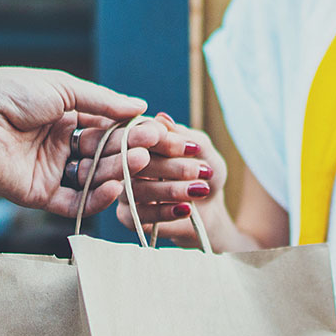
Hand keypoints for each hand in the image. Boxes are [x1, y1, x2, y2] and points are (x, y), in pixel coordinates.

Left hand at [0, 68, 199, 216]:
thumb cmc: (10, 93)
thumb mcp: (62, 88)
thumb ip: (102, 101)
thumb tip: (140, 105)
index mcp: (66, 118)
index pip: (107, 129)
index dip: (131, 132)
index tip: (157, 132)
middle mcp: (61, 146)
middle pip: (104, 155)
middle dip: (128, 153)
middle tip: (152, 150)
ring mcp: (52, 172)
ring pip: (93, 178)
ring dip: (117, 173)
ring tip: (137, 165)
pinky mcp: (40, 195)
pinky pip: (74, 202)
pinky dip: (95, 198)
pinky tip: (114, 187)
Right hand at [114, 120, 229, 247]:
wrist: (210, 208)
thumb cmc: (204, 173)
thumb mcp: (203, 151)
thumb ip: (185, 136)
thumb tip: (161, 119)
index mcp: (141, 140)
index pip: (140, 135)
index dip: (164, 141)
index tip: (192, 148)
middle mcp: (126, 162)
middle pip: (136, 162)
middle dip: (171, 166)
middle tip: (201, 171)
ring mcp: (124, 189)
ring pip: (137, 189)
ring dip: (171, 189)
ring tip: (200, 190)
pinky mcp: (128, 216)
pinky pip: (137, 215)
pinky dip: (164, 211)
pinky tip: (186, 209)